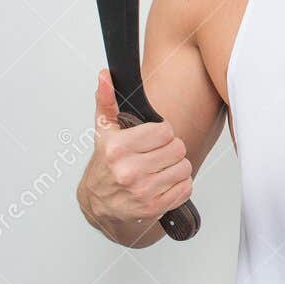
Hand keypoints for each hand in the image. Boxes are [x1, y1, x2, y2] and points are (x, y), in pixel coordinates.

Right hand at [80, 70, 193, 230]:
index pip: (165, 131)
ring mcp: (142, 191)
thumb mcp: (104, 130)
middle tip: (157, 154)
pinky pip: (186, 188)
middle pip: (178, 149)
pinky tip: (163, 183)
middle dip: (170, 150)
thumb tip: (105, 76)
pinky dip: (180, 185)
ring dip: (176, 167)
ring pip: (185, 168)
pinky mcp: (153, 208)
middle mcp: (128, 171)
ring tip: (160, 168)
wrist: (98, 202)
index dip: (162, 133)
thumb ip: (106, 100)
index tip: (152, 138)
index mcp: (117, 148)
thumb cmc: (105, 163)